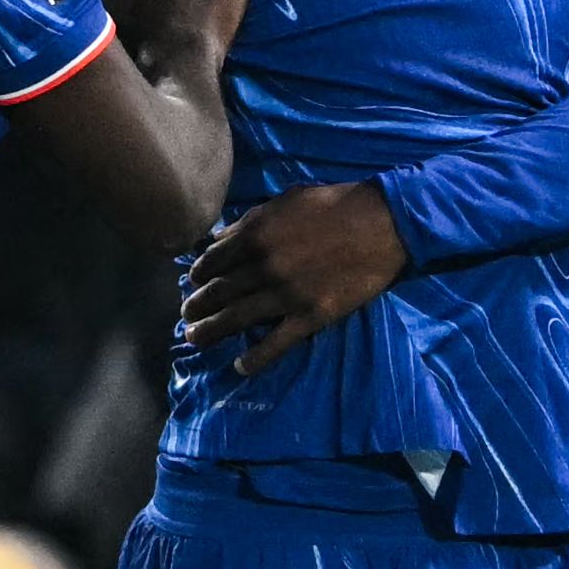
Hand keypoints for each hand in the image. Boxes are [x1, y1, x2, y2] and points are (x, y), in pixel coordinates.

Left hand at [177, 179, 409, 373]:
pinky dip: (255, 359)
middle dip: (197, 306)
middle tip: (186, 315)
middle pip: (219, 292)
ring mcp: (286, 296)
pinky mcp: (310, 316)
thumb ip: (249, 221)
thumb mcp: (286, 201)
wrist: (382, 224)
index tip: (192, 282)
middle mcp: (263, 268)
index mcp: (255, 236)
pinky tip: (239, 367)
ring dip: (211, 332)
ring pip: (237, 319)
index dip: (198, 274)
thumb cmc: (333, 205)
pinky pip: (276, 344)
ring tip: (194, 339)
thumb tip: (219, 238)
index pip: (213, 260)